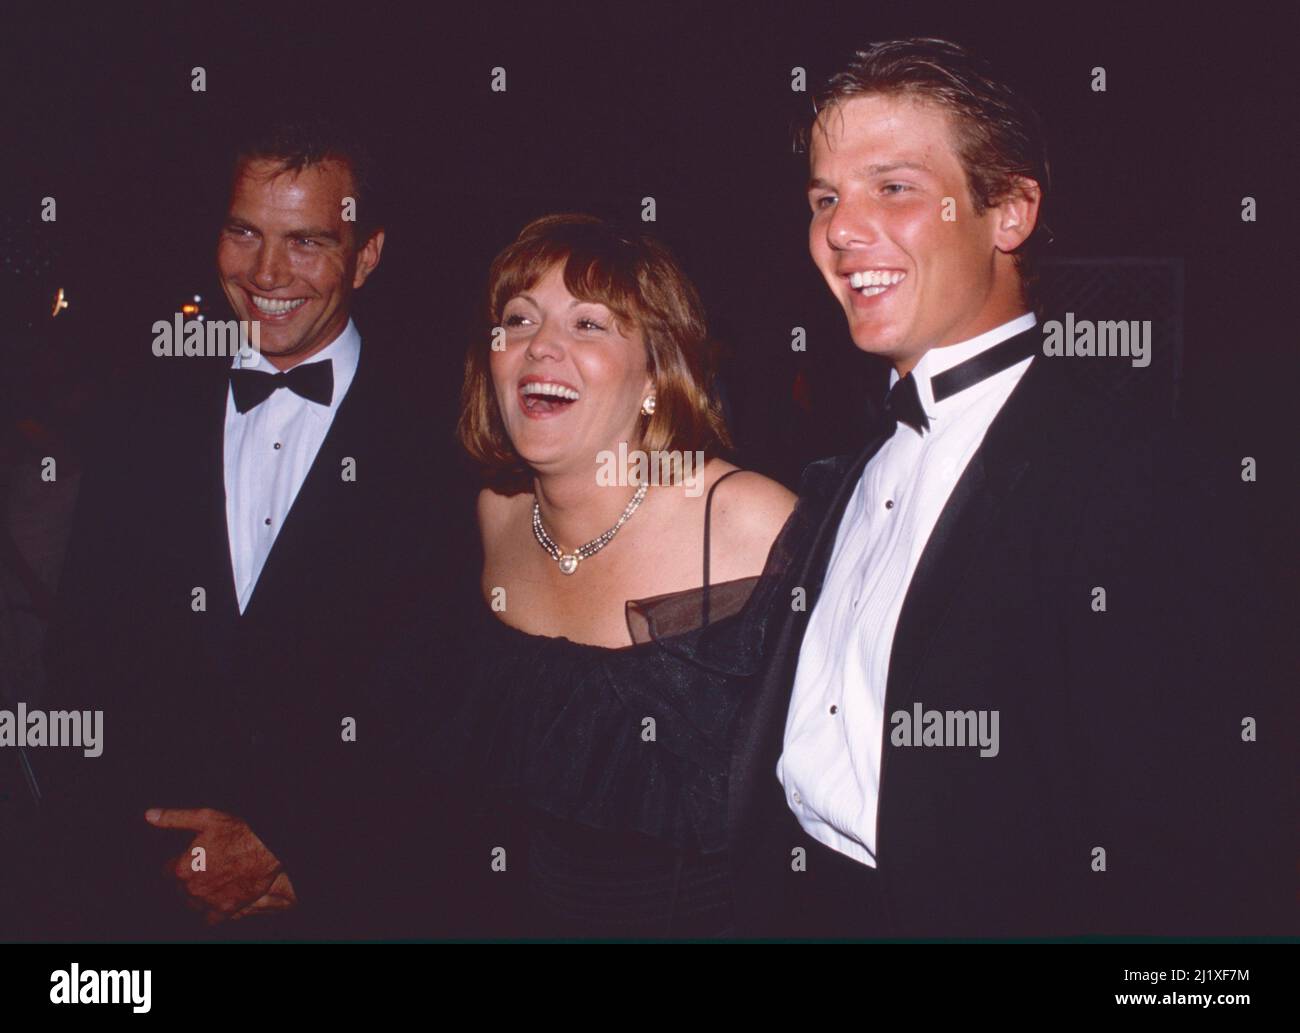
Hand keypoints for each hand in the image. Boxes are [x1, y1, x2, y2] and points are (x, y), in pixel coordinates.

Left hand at [145, 807, 296, 924]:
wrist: (267, 849)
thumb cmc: (238, 832)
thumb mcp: (205, 818)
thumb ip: (174, 819)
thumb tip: (150, 815)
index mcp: (183, 868)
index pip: (167, 873)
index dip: (178, 864)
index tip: (189, 859)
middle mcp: (193, 888)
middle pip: (180, 890)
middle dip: (188, 881)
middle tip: (204, 868)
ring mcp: (209, 901)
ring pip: (192, 905)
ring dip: (197, 896)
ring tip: (211, 883)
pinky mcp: (226, 909)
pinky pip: (209, 919)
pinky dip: (210, 911)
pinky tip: (217, 899)